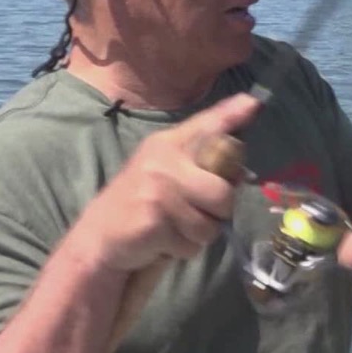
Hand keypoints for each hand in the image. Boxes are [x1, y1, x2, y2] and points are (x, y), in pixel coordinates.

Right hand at [65, 93, 261, 273]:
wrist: (98, 237)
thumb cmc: (139, 203)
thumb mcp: (164, 172)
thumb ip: (198, 165)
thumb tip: (241, 171)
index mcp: (166, 145)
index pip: (207, 125)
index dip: (232, 114)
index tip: (253, 102)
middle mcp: (162, 162)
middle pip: (223, 192)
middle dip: (218, 213)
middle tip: (195, 214)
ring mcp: (157, 191)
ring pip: (211, 224)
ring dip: (199, 235)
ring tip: (175, 228)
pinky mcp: (153, 222)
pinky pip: (192, 244)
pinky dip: (183, 250)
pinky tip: (163, 242)